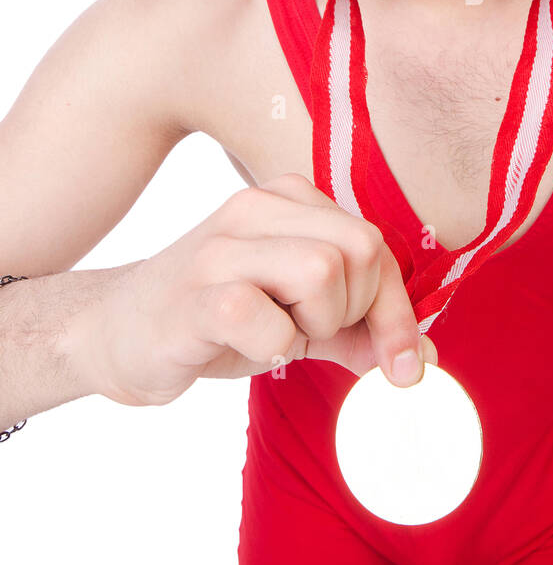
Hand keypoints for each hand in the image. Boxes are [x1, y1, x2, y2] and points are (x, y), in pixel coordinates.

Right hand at [76, 172, 436, 408]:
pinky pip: (264, 317)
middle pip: (362, 250)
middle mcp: (255, 207)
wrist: (118, 336)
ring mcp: (222, 247)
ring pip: (323, 272)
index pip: (376, 245)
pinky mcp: (196, 293)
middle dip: (353, 311)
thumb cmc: (216, 323)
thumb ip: (359, 332)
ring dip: (312, 328)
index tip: (401, 364)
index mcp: (287, 201)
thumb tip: (422, 359)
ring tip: (273, 336)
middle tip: (307, 333)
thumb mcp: (299, 323)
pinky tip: (245, 347)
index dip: (397, 311)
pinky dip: (271, 347)